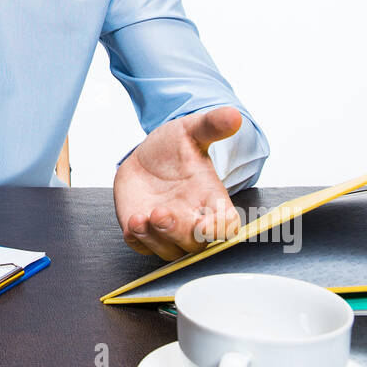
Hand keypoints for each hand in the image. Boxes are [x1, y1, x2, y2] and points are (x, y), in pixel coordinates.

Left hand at [113, 106, 243, 259]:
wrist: (148, 157)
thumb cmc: (177, 148)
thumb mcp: (193, 131)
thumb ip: (212, 125)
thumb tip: (234, 115)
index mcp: (213, 202)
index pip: (226, 226)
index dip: (219, 230)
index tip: (206, 225)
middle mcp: (193, 221)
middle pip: (195, 244)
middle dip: (178, 232)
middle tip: (162, 214)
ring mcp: (168, 231)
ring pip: (168, 251)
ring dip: (155, 239)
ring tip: (141, 218)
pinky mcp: (145, 232)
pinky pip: (143, 247)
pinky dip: (138, 240)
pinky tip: (132, 223)